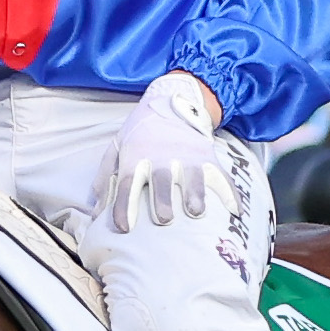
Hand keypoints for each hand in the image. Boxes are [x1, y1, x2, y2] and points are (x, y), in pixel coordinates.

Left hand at [94, 73, 229, 230]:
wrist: (170, 102)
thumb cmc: (140, 133)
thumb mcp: (117, 148)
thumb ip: (106, 178)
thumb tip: (94, 213)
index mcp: (137, 157)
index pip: (128, 183)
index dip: (124, 206)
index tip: (124, 228)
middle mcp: (162, 158)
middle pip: (161, 180)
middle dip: (163, 200)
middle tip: (165, 219)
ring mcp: (187, 156)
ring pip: (192, 177)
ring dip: (195, 194)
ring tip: (197, 212)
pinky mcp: (207, 156)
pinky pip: (221, 175)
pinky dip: (230, 192)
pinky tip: (235, 209)